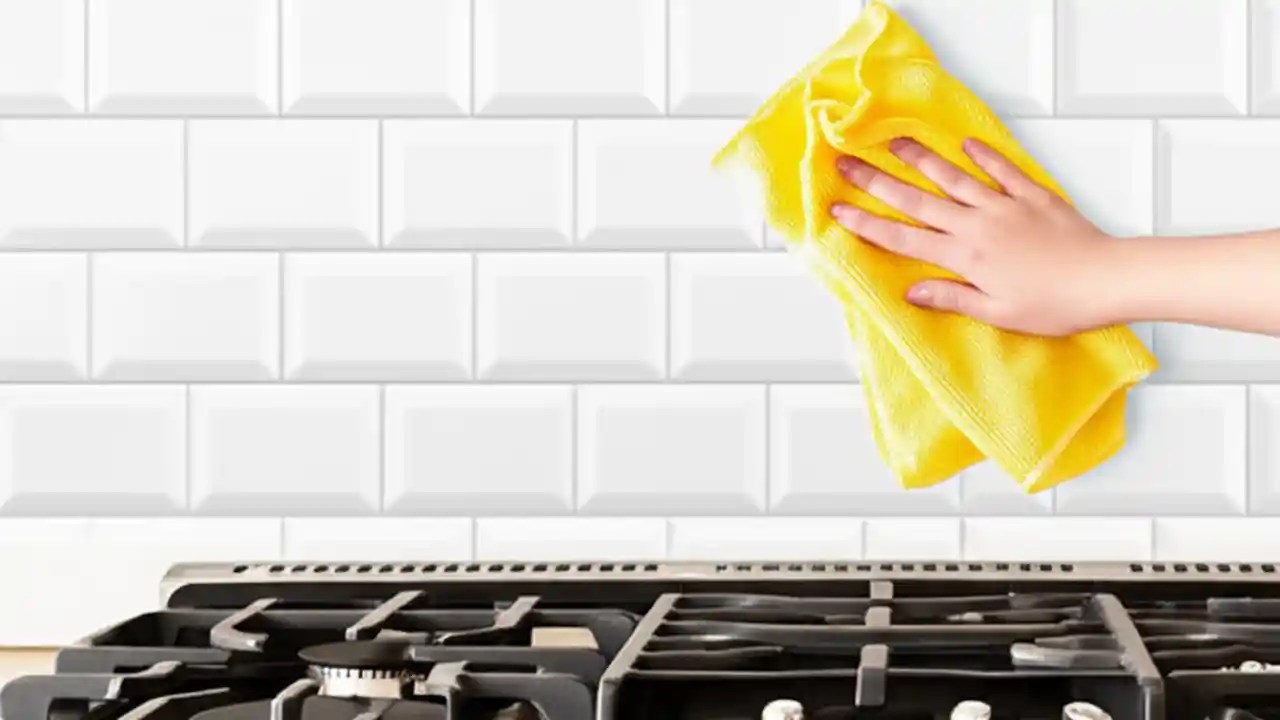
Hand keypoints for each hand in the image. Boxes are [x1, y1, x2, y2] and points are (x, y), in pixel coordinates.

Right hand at [829, 138, 1122, 336]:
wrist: (1106, 278)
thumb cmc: (1054, 304)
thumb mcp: (998, 312)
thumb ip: (952, 297)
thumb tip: (911, 291)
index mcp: (964, 257)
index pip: (903, 238)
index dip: (867, 224)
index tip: (838, 209)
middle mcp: (977, 225)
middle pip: (917, 201)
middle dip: (877, 181)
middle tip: (846, 163)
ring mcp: (1004, 206)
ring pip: (953, 177)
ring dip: (921, 158)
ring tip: (893, 140)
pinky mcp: (1032, 196)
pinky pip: (1001, 170)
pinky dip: (982, 156)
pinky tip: (965, 143)